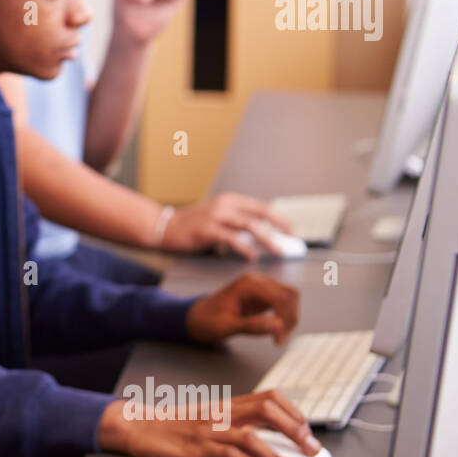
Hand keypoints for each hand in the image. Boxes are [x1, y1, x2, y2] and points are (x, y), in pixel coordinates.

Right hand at [99, 390, 321, 456]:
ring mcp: (209, 431)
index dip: (293, 411)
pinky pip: (229, 456)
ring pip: (252, 437)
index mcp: (226, 405)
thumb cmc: (172, 425)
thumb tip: (265, 439)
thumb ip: (233, 423)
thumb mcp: (207, 418)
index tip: (308, 429)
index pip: (268, 398)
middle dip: (295, 432)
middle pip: (267, 412)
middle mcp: (221, 414)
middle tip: (312, 451)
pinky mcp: (196, 449)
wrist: (137, 426)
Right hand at [162, 192, 296, 257]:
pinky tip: (252, 256)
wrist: (164, 226)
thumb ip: (236, 223)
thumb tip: (260, 236)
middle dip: (280, 226)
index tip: (291, 231)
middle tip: (292, 239)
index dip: (280, 219)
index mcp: (230, 200)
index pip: (262, 207)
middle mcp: (225, 204)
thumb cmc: (191, 225)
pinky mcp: (207, 230)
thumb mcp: (217, 217)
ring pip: (250, 225)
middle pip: (261, 213)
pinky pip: (231, 239)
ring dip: (267, 239)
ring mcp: (216, 216)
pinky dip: (245, 247)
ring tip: (278, 250)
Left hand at [185, 271, 298, 344]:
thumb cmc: (207, 321)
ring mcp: (262, 286)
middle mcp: (257, 281)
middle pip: (290, 295)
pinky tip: (275, 330)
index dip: (284, 319)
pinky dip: (284, 317)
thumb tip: (277, 326)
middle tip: (279, 339)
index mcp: (247, 284)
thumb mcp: (226, 327)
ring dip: (289, 318)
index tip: (279, 339)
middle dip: (290, 318)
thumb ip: (251, 326)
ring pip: (290, 298)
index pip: (280, 298)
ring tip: (278, 337)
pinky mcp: (264, 295)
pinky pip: (284, 303)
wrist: (198, 317)